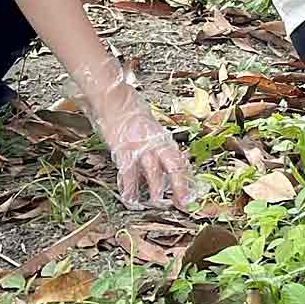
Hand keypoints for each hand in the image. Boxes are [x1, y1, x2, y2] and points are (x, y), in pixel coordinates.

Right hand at [95, 95, 192, 209]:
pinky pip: (128, 175)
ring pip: (153, 173)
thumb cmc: (131, 111)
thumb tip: (174, 160)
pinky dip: (129, 190)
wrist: (113, 100)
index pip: (180, 161)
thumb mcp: (152, 127)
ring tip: (157, 204)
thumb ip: (161, 144)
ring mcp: (139, 148)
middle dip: (179, 188)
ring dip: (156, 192)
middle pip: (173, 168)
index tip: (191, 194)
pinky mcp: (122, 151)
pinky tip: (131, 199)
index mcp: (163, 138)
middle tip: (183, 204)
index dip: (187, 179)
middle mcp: (155, 143)